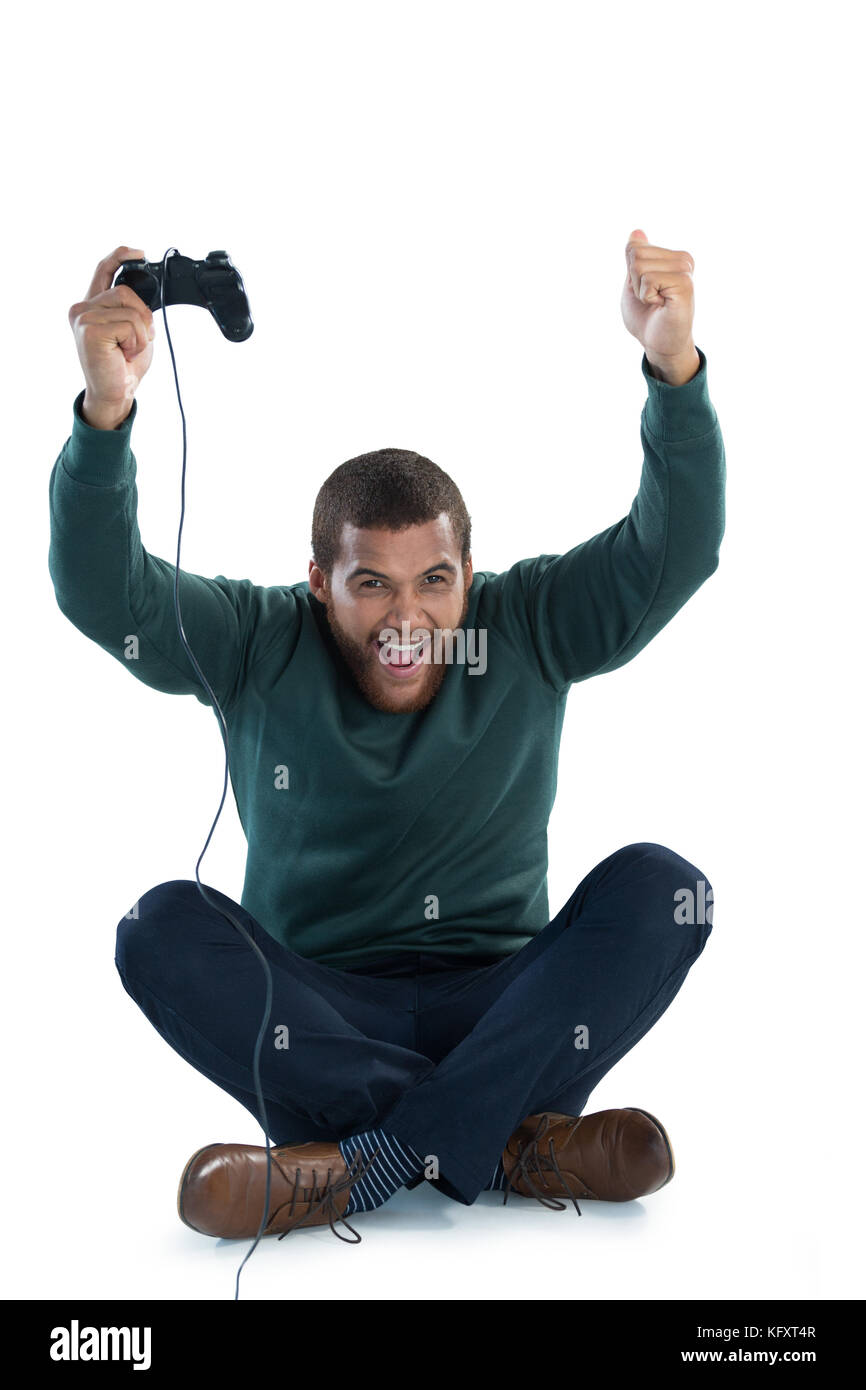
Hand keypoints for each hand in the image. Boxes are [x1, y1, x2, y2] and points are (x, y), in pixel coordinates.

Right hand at [68, 245, 154, 423]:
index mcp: (92, 305)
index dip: (120, 256)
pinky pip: (129, 325)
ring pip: (131, 310)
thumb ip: (130, 308)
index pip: (103, 269)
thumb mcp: (132, 330)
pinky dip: (136, 342)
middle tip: (135, 342)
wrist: (116, 393)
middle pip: (126, 291)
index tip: (140, 252)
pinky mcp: (89, 329)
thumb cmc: (123, 365)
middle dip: (143, 318)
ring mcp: (82, 317)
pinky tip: (123, 355)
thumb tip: (144, 287)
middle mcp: (82, 307)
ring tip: (127, 350)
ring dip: (141, 334)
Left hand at [620, 229, 696, 378]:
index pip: (634, 247)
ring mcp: (685, 269)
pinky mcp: (685, 282)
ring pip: (639, 266)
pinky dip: (647, 296)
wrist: (659, 344)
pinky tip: (662, 306)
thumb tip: (636, 232)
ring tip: (657, 303)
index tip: (646, 290)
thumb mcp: (634, 282)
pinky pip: (648, 279)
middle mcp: (683, 259)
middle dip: (634, 280)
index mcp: (672, 256)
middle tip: (651, 299)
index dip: (630, 273)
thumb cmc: (647, 317)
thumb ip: (635, 258)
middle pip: (635, 253)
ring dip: (641, 290)